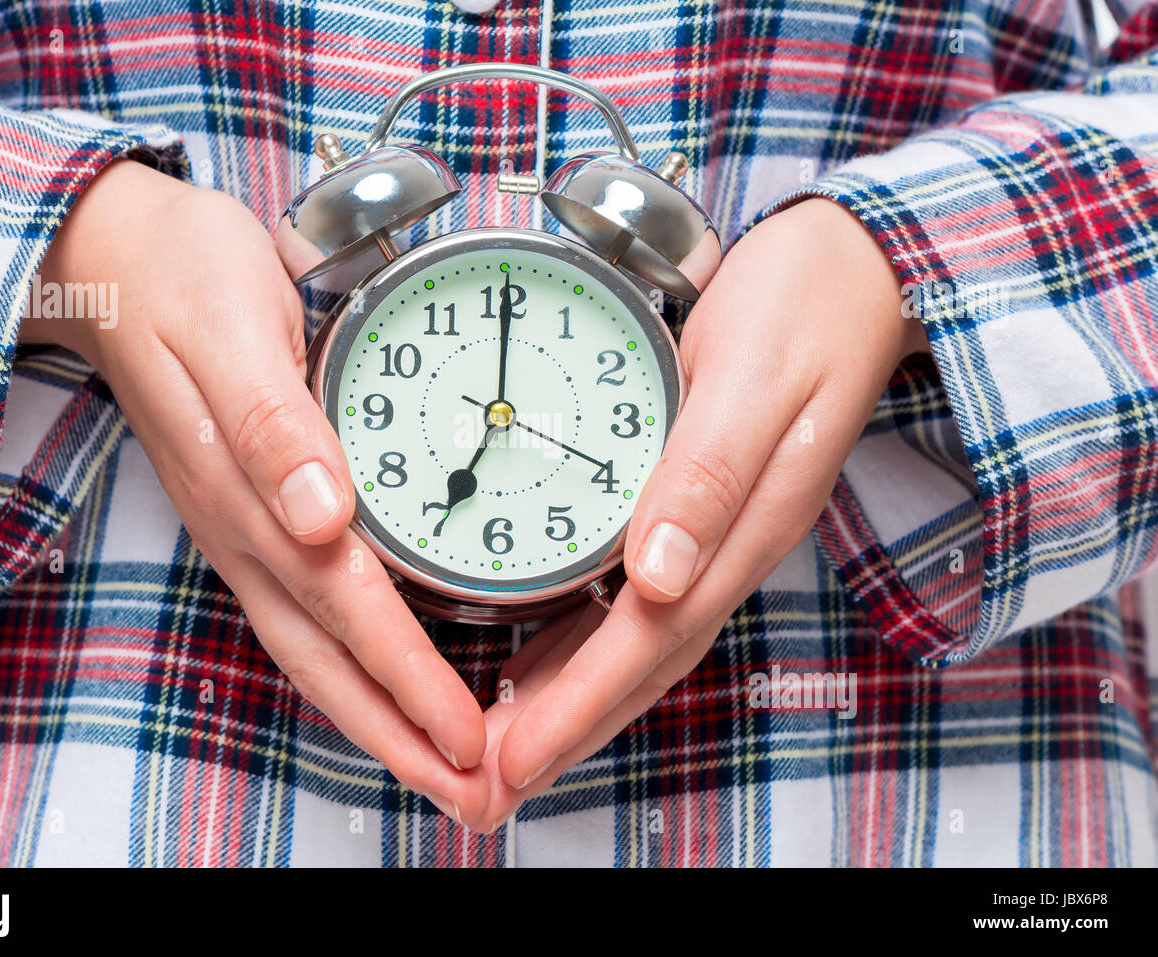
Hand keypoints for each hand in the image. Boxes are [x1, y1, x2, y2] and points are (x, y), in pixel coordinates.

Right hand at [23, 160, 487, 819]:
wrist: (115, 258)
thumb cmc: (182, 278)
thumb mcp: (232, 331)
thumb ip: (273, 426)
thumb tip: (320, 518)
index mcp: (251, 497)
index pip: (347, 610)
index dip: (410, 679)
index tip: (468, 739)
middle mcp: (248, 532)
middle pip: (329, 661)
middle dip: (402, 737)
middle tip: (476, 796)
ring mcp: (245, 532)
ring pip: (316, 650)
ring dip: (380, 718)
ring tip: (443, 767)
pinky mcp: (253, 515)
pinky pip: (306, 614)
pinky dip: (355, 665)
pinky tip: (390, 680)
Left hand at [460, 198, 924, 827]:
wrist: (858, 267)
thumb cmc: (807, 307)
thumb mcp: (754, 378)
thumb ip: (708, 476)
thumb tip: (659, 577)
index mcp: (743, 522)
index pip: (651, 638)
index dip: (581, 703)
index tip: (519, 755)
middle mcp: (731, 541)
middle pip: (647, 659)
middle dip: (571, 725)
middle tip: (497, 777)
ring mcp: (721, 529)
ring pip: (644, 638)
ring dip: (578, 695)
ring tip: (513, 739)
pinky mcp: (705, 506)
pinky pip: (644, 596)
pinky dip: (594, 639)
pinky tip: (553, 651)